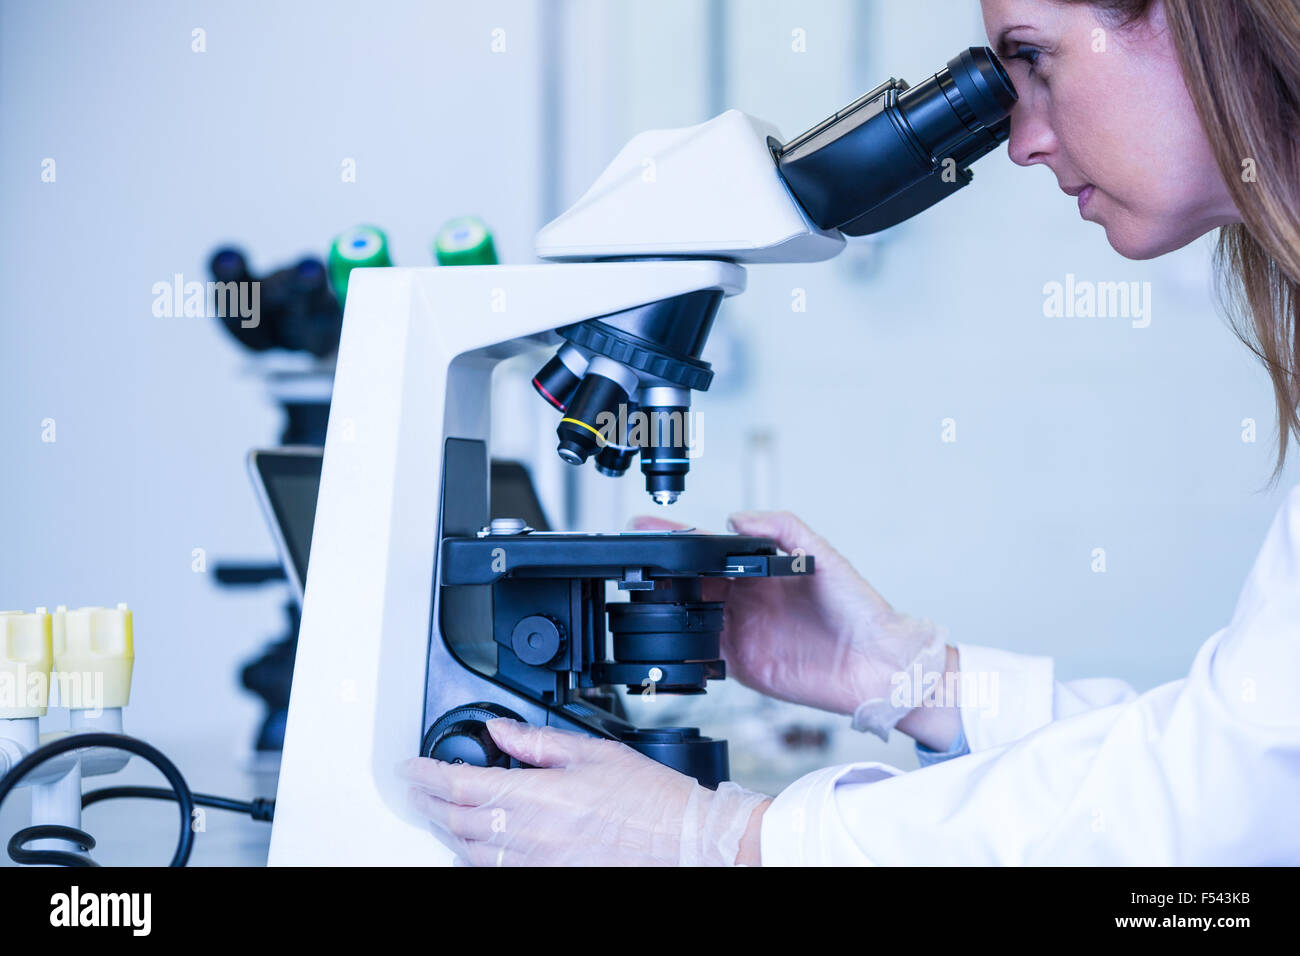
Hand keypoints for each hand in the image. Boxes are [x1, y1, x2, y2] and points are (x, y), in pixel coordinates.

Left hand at [401, 720, 769, 866]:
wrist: (683, 842)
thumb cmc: (648, 800)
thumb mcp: (592, 753)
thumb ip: (537, 742)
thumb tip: (499, 729)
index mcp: (536, 797)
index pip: (459, 785)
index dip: (426, 774)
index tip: (411, 766)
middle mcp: (529, 837)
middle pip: (455, 822)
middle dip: (428, 803)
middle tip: (417, 788)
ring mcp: (536, 866)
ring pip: (469, 854)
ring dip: (446, 831)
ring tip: (438, 814)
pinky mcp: (548, 880)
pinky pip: (496, 875)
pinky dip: (475, 861)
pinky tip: (472, 850)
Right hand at [631, 510, 951, 741]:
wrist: (879, 665)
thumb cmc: (861, 609)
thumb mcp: (824, 555)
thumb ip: (783, 529)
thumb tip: (737, 518)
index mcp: (760, 570)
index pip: (708, 549)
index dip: (676, 537)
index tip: (645, 525)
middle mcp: (746, 599)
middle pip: (689, 580)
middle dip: (658, 570)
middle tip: (633, 560)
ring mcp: (741, 632)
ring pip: (690, 615)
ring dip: (665, 605)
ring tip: (641, 593)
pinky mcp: (743, 665)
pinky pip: (703, 654)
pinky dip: (683, 645)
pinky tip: (667, 636)